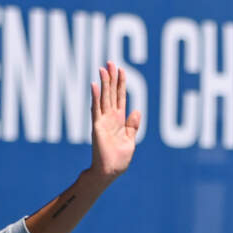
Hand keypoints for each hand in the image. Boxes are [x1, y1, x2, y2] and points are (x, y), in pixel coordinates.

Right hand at [90, 63, 140, 179]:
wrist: (110, 172)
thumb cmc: (119, 159)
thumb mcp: (130, 140)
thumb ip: (133, 126)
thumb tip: (138, 110)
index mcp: (120, 120)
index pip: (120, 97)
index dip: (121, 83)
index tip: (122, 69)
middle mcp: (110, 118)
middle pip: (111, 93)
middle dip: (112, 77)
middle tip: (111, 61)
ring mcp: (103, 121)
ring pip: (104, 97)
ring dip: (103, 83)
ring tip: (103, 68)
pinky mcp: (97, 126)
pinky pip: (96, 109)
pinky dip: (95, 97)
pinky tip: (94, 85)